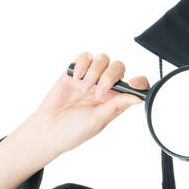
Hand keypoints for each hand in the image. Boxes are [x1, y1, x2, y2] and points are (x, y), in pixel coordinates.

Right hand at [28, 51, 148, 155]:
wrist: (49, 130)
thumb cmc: (74, 131)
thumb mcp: (98, 121)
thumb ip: (116, 106)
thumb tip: (137, 97)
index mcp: (115, 100)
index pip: (134, 86)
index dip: (139, 81)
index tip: (134, 83)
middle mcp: (105, 87)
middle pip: (118, 67)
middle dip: (110, 77)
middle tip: (98, 93)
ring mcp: (90, 78)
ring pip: (102, 59)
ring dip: (95, 72)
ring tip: (84, 88)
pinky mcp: (75, 71)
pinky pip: (85, 57)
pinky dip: (83, 64)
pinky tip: (77, 78)